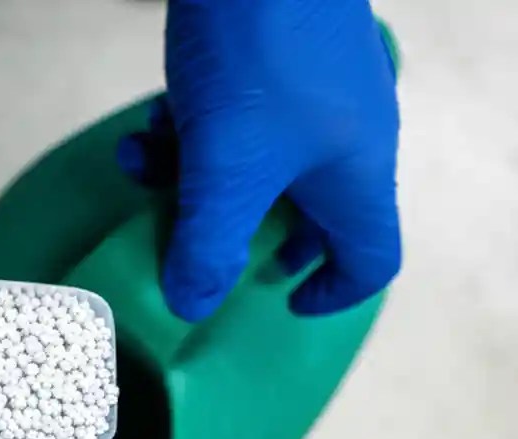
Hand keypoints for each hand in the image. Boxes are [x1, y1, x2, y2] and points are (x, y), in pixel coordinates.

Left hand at [118, 0, 400, 319]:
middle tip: (200, 239)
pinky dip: (198, 127)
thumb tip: (193, 304)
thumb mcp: (224, 168)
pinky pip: (244, 115)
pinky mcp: (283, 58)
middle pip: (306, 212)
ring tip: (146, 164)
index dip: (332, 293)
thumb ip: (207, 244)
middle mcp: (349, 138)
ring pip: (260, 162)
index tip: (282, 300)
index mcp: (356, 177)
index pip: (371, 258)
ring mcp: (318, 94)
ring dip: (197, 174)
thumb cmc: (261, 57)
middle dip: (240, 230)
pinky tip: (152, 120)